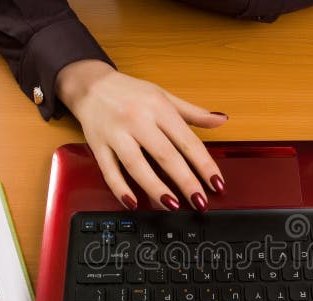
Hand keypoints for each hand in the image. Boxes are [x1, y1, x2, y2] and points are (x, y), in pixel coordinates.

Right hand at [55, 60, 228, 210]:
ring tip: (172, 205)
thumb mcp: (164, 96)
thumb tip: (222, 119)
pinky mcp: (98, 145)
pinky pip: (109, 170)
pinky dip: (120, 188)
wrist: (90, 84)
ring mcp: (116, 133)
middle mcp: (138, 120)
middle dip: (185, 181)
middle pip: (165, 155)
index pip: (187, 141)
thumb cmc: (130, 92)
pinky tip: (133, 202)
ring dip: (155, 187)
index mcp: (159, 108)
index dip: (204, 165)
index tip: (217, 184)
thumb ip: (194, 113)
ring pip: (136, 165)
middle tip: (200, 202)